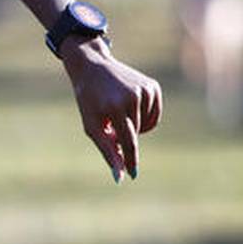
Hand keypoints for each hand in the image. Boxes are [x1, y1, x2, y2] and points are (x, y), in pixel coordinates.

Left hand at [59, 37, 163, 181]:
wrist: (93, 66)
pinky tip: (130, 106)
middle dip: (124, 136)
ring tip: (117, 112)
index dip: (130, 158)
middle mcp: (132, 97)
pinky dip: (143, 117)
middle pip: (136, 134)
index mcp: (114, 106)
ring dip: (135, 126)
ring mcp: (144, 90)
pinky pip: (153, 115)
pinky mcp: (152, 86)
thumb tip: (120, 177)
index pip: (128, 140)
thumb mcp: (92, 125)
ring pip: (147, 126)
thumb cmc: (89, 99)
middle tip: (109, 123)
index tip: (133, 174)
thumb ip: (107, 150)